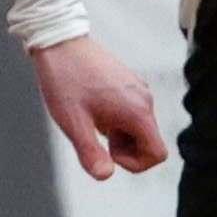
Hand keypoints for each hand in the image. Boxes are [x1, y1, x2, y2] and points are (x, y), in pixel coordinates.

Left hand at [31, 35, 170, 177]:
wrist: (59, 41)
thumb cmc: (64, 81)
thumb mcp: (73, 123)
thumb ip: (90, 153)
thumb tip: (105, 175)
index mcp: (137, 111)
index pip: (158, 154)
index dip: (135, 164)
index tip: (108, 151)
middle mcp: (144, 99)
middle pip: (149, 142)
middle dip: (125, 149)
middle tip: (95, 135)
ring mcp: (138, 88)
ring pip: (140, 127)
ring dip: (120, 134)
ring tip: (92, 120)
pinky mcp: (129, 81)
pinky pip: (133, 111)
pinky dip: (117, 119)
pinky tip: (93, 107)